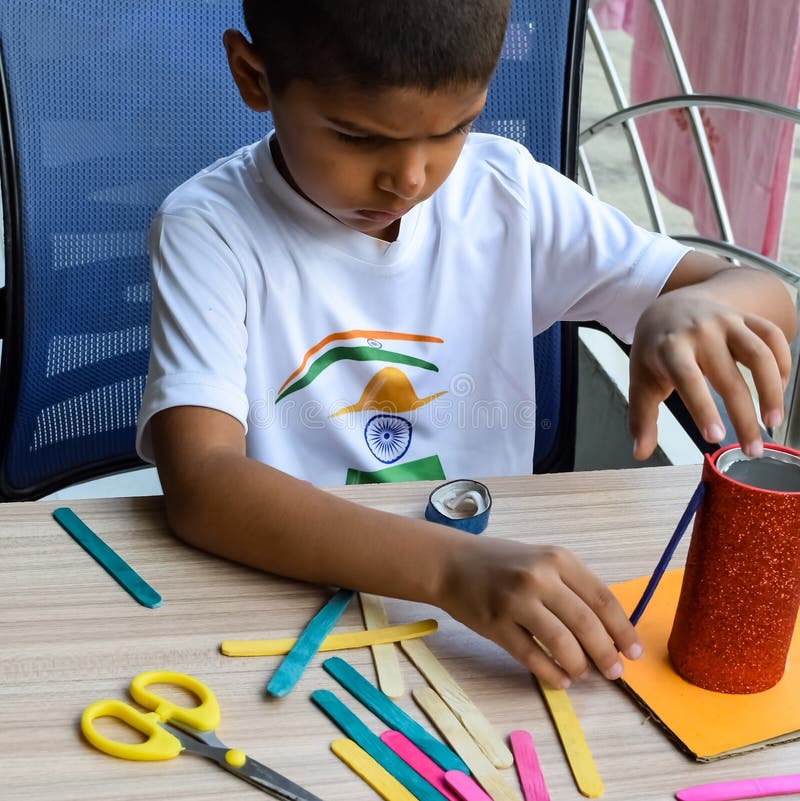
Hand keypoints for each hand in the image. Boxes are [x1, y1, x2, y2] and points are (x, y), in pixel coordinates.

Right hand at [436, 536, 641, 688]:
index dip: (623, 629)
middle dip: (606, 654)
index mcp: (557, 559)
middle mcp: (538, 578)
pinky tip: (560, 680)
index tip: (634, 652)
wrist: (450, 563)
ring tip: (583, 674)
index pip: (602, 598)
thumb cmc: (500, 563)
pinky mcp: (495, 625)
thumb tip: (608, 631)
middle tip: (614, 672)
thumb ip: (571, 588)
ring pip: (562, 644)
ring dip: (579, 666)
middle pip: (586, 624)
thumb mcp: (541, 561)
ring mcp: (515, 601)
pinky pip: (532, 657)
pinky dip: (551, 674)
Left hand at [629, 285, 791, 459]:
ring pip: (759, 355)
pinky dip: (782, 363)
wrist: (670, 303)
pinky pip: (773, 337)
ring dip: (771, 391)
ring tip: (773, 423)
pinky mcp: (747, 317)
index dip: (702, 408)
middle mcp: (701, 332)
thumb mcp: (641, 379)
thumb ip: (641, 417)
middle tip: (751, 451)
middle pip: (728, 377)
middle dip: (743, 417)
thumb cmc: (656, 350)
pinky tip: (778, 389)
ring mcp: (727, 321)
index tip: (715, 438)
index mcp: (670, 348)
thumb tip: (640, 454)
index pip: (688, 379)